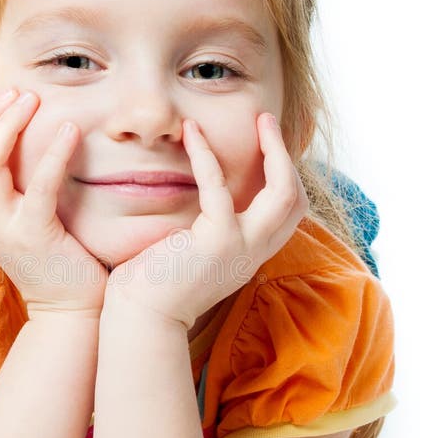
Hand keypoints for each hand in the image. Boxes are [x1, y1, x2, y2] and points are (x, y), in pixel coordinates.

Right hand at [0, 88, 108, 318]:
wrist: (72, 314)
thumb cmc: (63, 264)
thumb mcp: (34, 223)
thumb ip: (26, 192)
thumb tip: (33, 158)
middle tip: (16, 92)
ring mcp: (7, 229)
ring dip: (6, 128)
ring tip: (31, 100)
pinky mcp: (36, 237)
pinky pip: (38, 190)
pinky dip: (51, 156)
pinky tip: (70, 131)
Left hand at [105, 113, 308, 328]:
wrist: (141, 318)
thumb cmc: (155, 287)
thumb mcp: (193, 255)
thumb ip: (207, 232)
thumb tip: (201, 206)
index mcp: (250, 255)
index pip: (289, 214)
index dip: (286, 176)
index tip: (270, 147)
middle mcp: (254, 253)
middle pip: (297, 199)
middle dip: (288, 156)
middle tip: (269, 122)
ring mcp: (241, 247)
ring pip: (284, 192)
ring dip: (274, 150)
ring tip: (258, 119)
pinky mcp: (217, 241)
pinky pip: (219, 186)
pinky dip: (206, 154)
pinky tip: (192, 132)